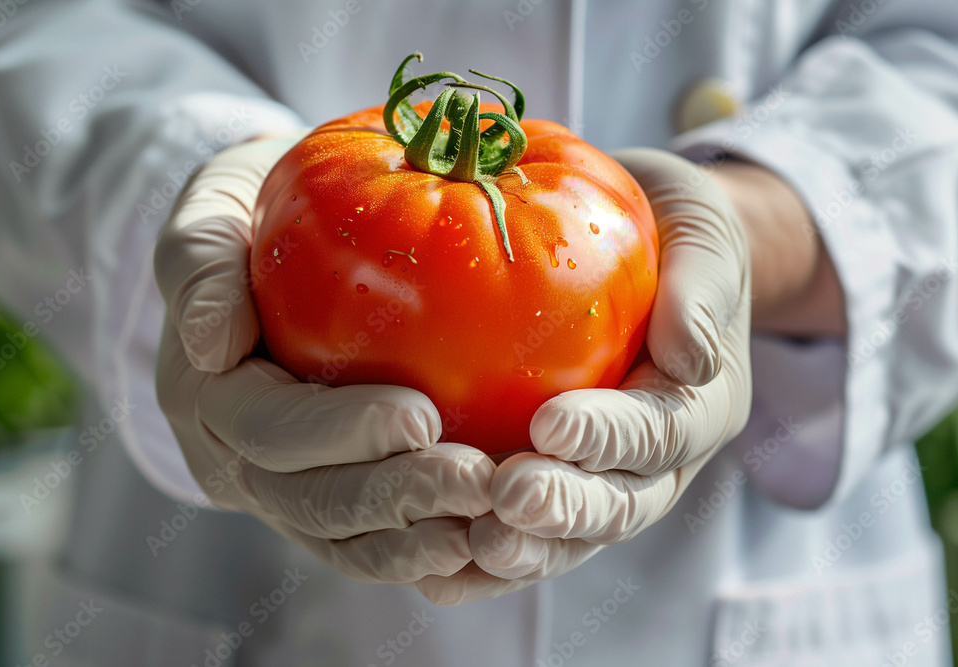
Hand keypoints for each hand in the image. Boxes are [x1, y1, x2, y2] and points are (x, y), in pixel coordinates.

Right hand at [154, 138, 494, 584]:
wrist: (274, 255)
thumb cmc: (253, 215)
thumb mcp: (214, 204)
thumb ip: (200, 257)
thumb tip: (210, 342)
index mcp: (204, 395)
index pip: (266, 428)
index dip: (339, 431)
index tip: (421, 414)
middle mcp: (236, 460)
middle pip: (310, 501)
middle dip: (395, 496)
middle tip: (477, 479)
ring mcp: (282, 492)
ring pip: (344, 540)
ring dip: (417, 538)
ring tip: (492, 519)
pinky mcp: (328, 506)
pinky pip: (372, 546)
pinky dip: (424, 550)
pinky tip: (485, 541)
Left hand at [415, 149, 752, 603]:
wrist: (650, 246)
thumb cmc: (671, 234)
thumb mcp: (699, 234)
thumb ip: (699, 288)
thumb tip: (691, 357)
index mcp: (703, 404)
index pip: (663, 433)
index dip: (610, 439)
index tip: (550, 427)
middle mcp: (660, 459)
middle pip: (622, 505)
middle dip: (566, 508)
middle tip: (507, 498)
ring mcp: (609, 479)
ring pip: (575, 537)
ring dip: (527, 548)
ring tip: (471, 545)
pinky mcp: (559, 484)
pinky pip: (529, 534)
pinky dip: (487, 560)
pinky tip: (437, 568)